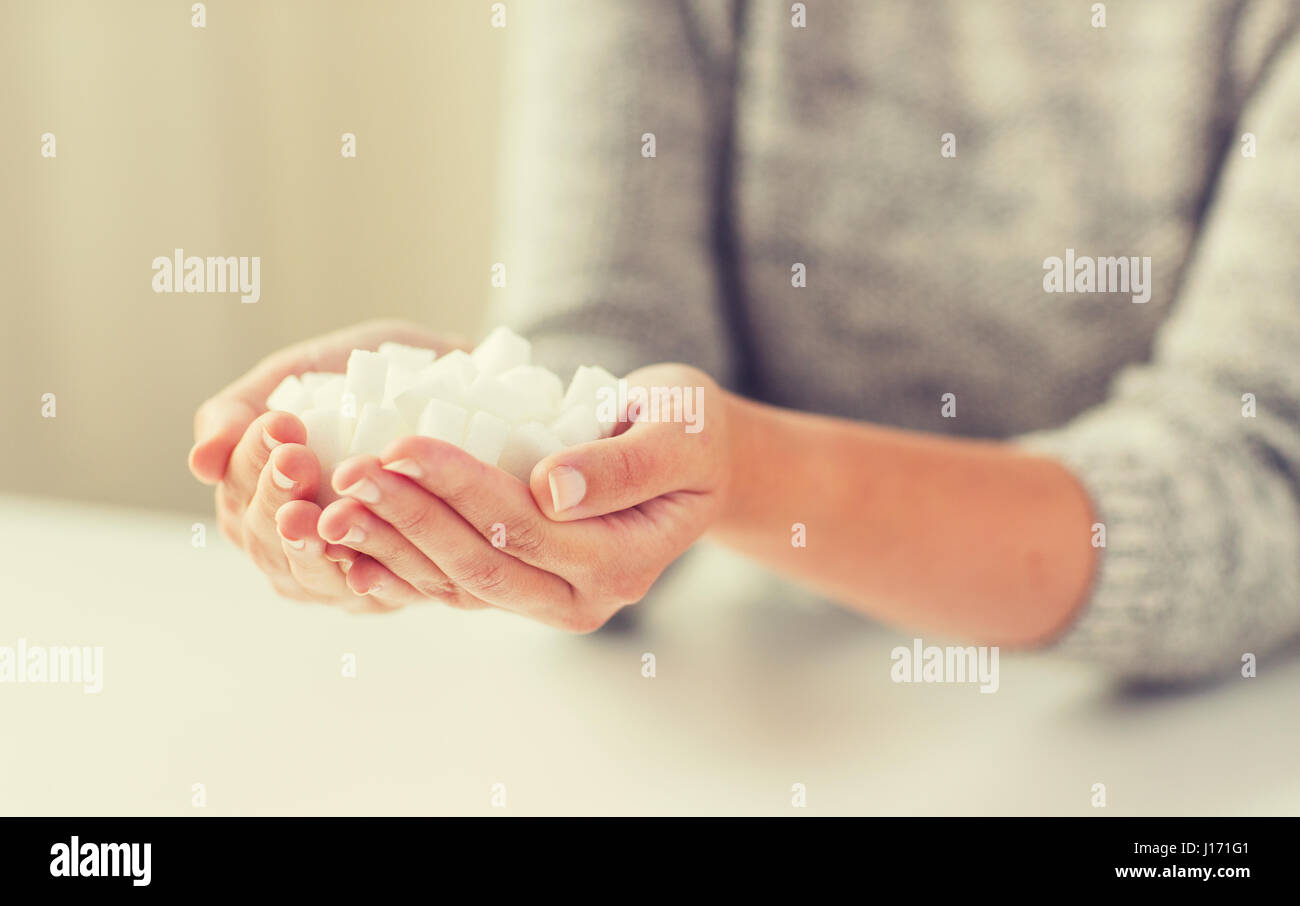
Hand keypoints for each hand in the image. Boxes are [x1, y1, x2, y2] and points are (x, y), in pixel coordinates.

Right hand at [188, 319, 466, 610]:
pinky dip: (365, 582)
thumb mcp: (292, 378)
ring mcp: (338, 573)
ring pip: (310, 572)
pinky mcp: (395, 590)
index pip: (238, 487)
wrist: (451, 381)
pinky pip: (373, 596)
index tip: (280, 425)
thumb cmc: (362, 378)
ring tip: (318, 511)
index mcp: (255, 495)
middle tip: (297, 458)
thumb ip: (236, 414)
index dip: (253, 461)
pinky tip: (364, 567)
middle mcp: (290, 542)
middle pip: (266, 536)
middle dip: (278, 497)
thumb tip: (199, 463)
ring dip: (313, 542)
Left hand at [319, 363, 730, 628]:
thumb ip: (623, 464)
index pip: (527, 528)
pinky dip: (400, 566)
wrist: (694, 457)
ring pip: (460, 584)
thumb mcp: (680, 430)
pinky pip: (455, 584)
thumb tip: (550, 488)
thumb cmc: (691, 429)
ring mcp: (552, 600)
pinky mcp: (523, 585)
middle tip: (348, 475)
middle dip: (410, 520)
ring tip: (331, 507)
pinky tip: (350, 543)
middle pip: (483, 566)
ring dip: (392, 547)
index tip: (402, 444)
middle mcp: (586, 598)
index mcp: (625, 562)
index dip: (461, 489)